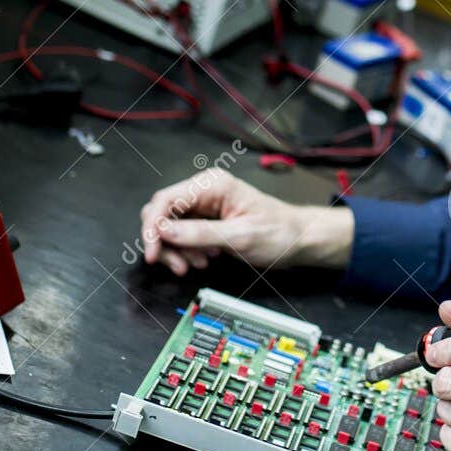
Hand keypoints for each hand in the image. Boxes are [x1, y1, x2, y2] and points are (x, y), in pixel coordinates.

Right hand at [137, 170, 353, 275]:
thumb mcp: (240, 236)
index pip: (165, 200)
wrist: (298, 240)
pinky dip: (186, 251)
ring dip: (177, 249)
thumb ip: (200, 234)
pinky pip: (182, 236)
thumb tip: (164, 231)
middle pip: (162, 214)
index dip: (152, 226)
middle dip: (165, 242)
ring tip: (198, 263)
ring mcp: (204, 206)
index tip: (153, 251)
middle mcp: (204, 192)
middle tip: (178, 265)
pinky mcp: (205, 221)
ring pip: (168, 228)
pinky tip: (203, 259)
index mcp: (212, 185)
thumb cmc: (279, 232)